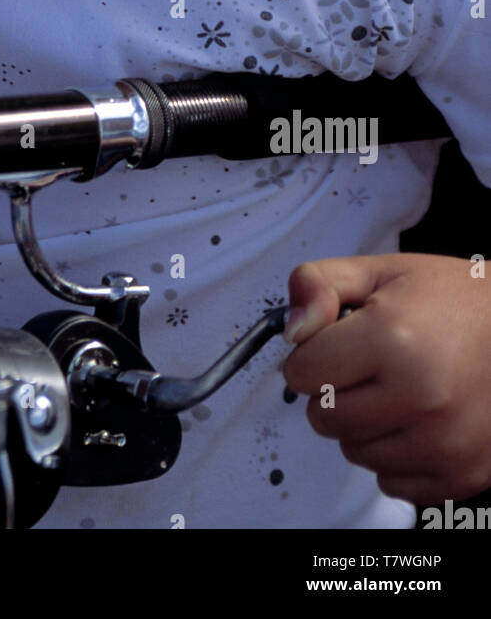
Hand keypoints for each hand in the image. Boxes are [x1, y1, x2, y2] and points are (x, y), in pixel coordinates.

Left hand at [281, 252, 490, 504]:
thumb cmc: (453, 300)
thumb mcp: (380, 271)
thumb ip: (318, 284)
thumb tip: (292, 329)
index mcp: (393, 340)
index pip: (301, 373)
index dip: (313, 353)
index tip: (338, 342)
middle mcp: (419, 398)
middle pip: (323, 418)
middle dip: (333, 390)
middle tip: (369, 364)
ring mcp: (443, 443)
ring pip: (353, 452)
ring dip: (363, 425)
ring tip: (398, 387)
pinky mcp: (461, 475)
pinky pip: (391, 481)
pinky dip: (394, 455)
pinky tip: (417, 419)